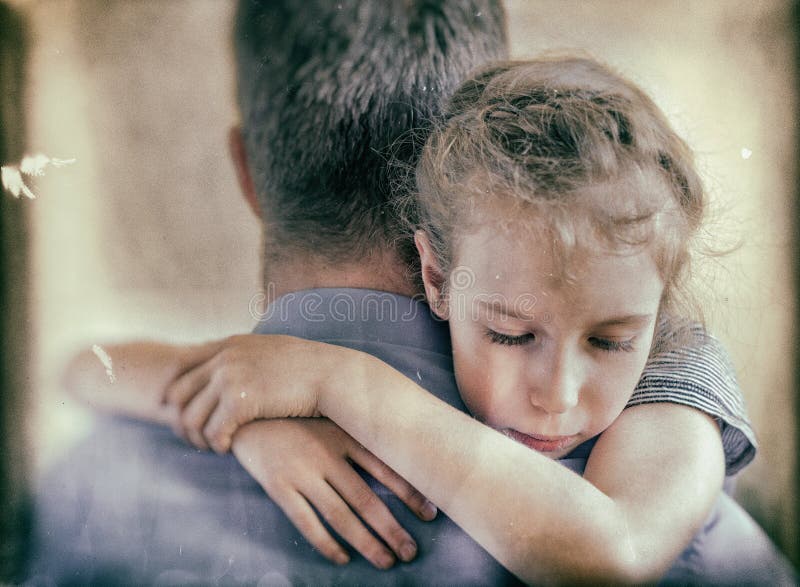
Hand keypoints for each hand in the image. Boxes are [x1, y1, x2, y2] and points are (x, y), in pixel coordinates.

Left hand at [164, 334, 334, 450]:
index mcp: (230, 344)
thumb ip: (248, 356)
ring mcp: (230, 378)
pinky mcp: (240, 401)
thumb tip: (237, 366)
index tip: (179, 412)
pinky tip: (227, 449)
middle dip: (182, 420)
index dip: (175, 393)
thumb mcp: (273, 351)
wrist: (334, 376)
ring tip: (213, 447)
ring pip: (191, 417)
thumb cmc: (311, 369)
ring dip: (199, 437)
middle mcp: (224, 358)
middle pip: (177, 394)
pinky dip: (216, 444)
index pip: (181, 367)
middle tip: (196, 438)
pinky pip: (213, 431)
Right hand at [231, 418, 437, 568]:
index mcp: (343, 435)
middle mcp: (326, 455)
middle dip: (391, 528)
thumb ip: (354, 432)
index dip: (410, 493)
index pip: (385, 467)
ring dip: (366, 542)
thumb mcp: (327, 416)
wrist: (244, 408)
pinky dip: (326, 543)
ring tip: (386, 561)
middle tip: (411, 551)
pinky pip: (306, 522)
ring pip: (341, 515)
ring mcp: (302, 472)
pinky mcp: (278, 486)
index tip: (430, 514)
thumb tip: (394, 450)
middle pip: (366, 499)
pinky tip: (342, 558)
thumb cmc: (292, 414)